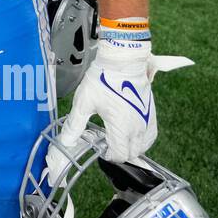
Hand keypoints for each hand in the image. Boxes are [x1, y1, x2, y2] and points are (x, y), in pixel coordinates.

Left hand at [61, 37, 192, 163]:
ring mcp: (147, 120)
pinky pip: (152, 134)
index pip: (120, 155)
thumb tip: (66, 142)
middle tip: (108, 143)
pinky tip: (132, 131)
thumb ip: (75, 125)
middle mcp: (138, 127)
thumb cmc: (103, 80)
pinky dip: (143, 139)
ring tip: (119, 138)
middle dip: (120, 153)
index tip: (101, 149)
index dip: (109, 156)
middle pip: (133, 153)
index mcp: (121, 128)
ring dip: (133, 147)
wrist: (123, 61)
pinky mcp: (151, 112)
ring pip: (145, 145)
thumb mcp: (84, 102)